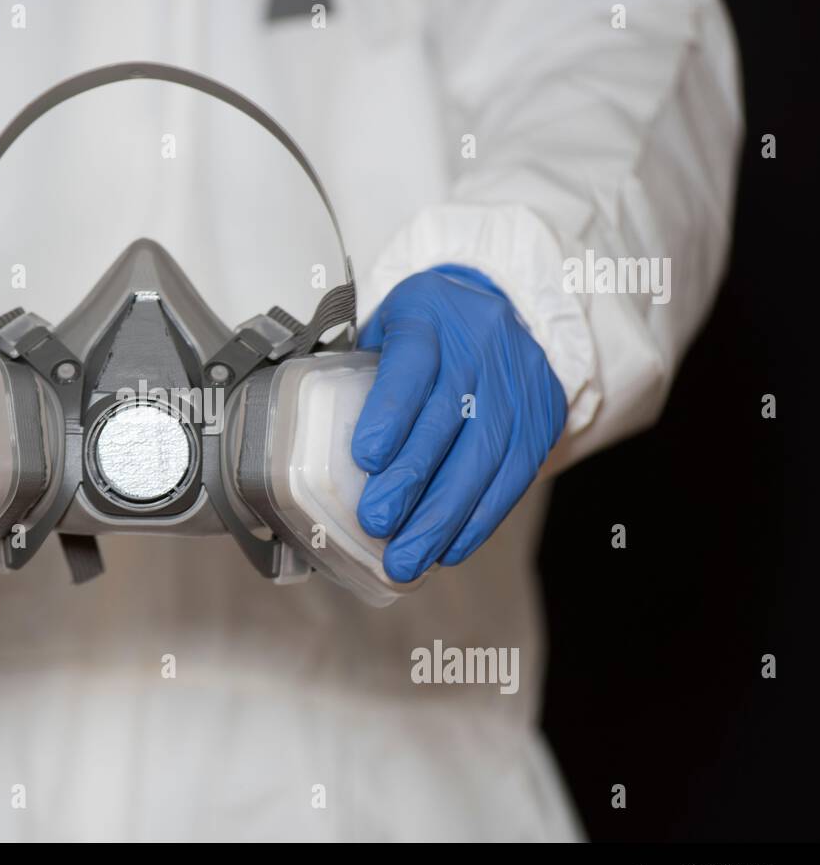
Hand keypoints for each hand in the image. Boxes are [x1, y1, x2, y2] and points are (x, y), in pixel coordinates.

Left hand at [352, 264, 566, 582]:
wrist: (494, 307)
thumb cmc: (420, 334)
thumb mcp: (382, 334)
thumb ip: (359, 381)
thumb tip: (319, 457)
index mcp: (429, 313)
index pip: (413, 360)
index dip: (392, 411)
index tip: (366, 458)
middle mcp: (482, 341)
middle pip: (449, 416)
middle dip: (412, 479)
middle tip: (377, 524)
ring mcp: (520, 377)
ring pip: (485, 455)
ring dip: (444, 516)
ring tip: (408, 558)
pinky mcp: (545, 412)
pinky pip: (516, 474)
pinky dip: (480, 519)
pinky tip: (450, 547)